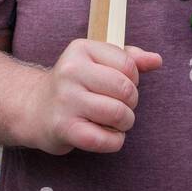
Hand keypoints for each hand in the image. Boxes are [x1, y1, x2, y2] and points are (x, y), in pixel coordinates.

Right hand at [20, 38, 161, 155]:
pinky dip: (114, 141)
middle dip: (131, 102)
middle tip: (120, 106)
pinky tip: (107, 136)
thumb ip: (129, 59)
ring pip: (118, 114)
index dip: (133, 80)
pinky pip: (104, 139)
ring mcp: (65, 100)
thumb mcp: (98, 62)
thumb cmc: (76, 84)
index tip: (120, 87)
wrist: (35, 108)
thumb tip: (156, 60)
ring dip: (125, 122)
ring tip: (115, 122)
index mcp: (81, 49)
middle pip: (126, 90)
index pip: (128, 65)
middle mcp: (70, 71)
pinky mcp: (63, 127)